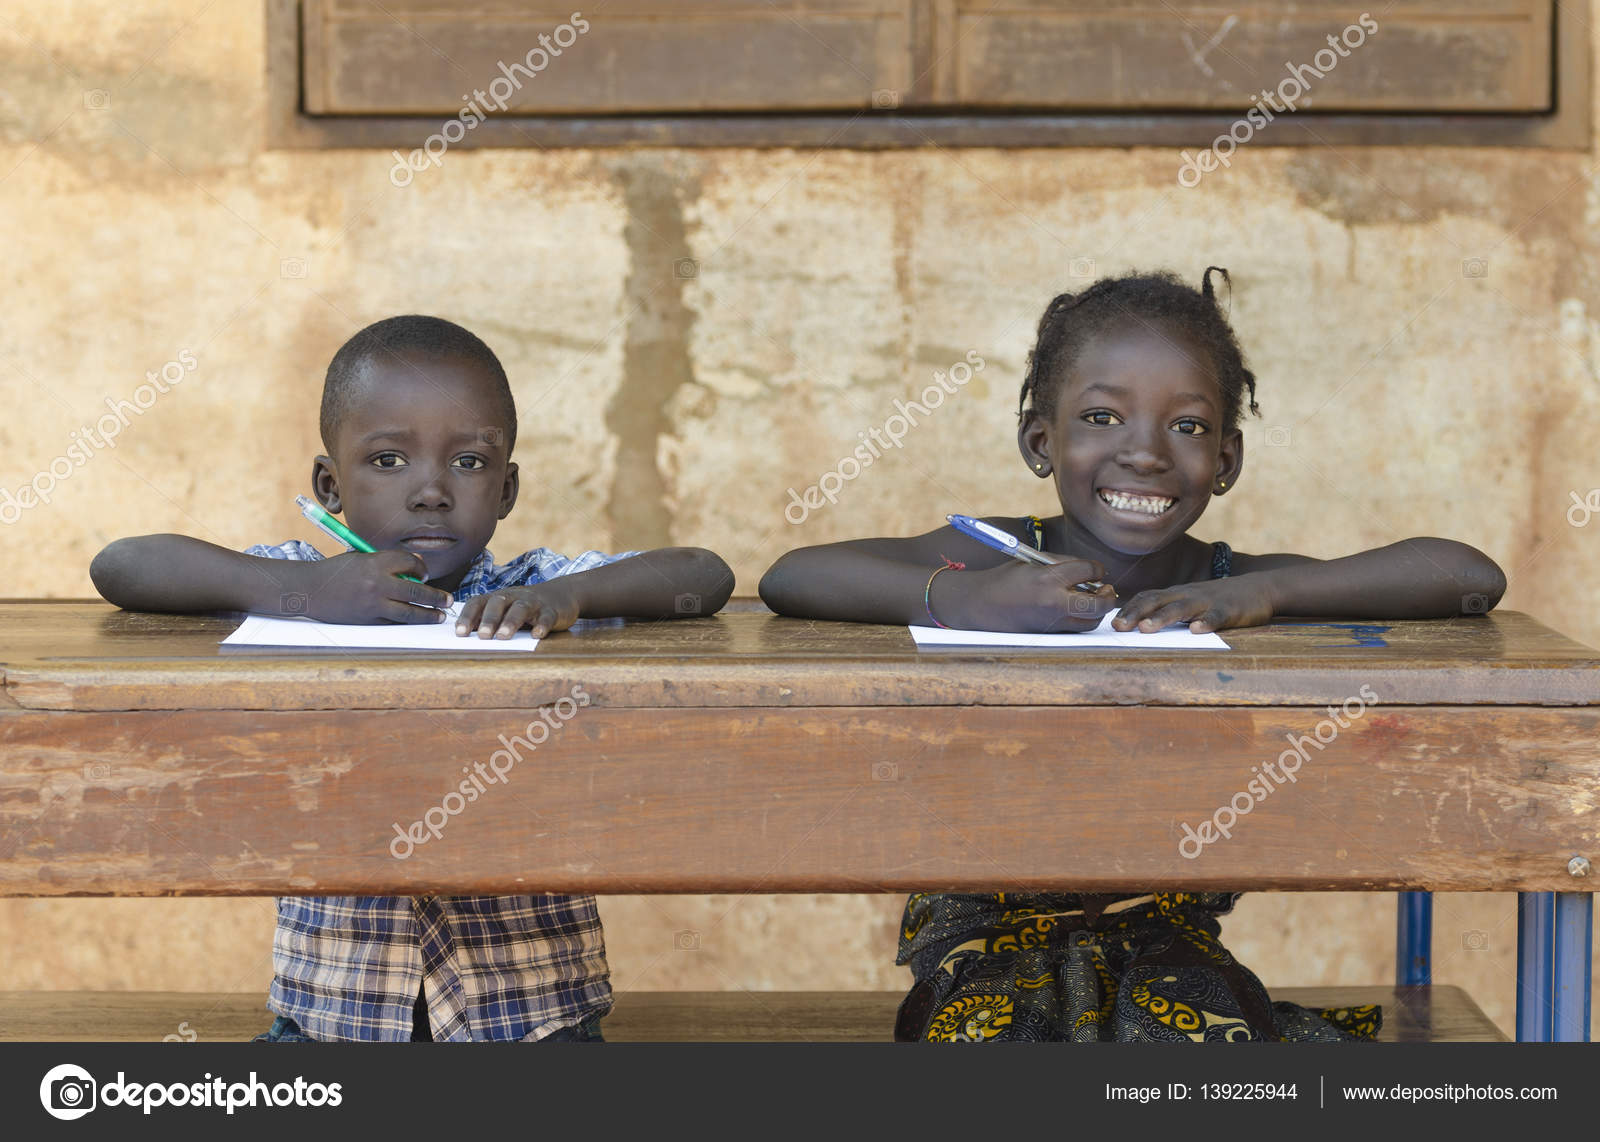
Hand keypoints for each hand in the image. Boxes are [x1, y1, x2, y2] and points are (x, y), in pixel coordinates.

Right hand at [296, 550, 451, 623]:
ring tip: (440, 615)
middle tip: (449, 600)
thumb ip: (386, 562)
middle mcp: (377, 582)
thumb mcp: (361, 559)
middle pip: (416, 589)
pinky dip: (407, 622)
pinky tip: (417, 622)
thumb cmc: (336, 571)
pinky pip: (394, 622)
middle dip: (436, 596)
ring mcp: (373, 603)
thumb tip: (415, 569)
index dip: (421, 568)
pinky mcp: (367, 619)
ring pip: (409, 611)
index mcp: (375, 561)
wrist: (309, 589)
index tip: (425, 575)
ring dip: (428, 614)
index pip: (410, 563)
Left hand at [455, 580, 583, 638]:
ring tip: (503, 637)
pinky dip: (542, 625)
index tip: (460, 633)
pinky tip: (537, 635)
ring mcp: (533, 603)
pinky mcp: (552, 611)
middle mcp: (513, 597)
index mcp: (498, 598)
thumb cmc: (524, 608)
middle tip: (483, 636)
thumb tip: (465, 639)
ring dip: (511, 622)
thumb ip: (487, 621)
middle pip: (498, 603)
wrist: (561, 594)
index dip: (468, 616)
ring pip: (520, 609)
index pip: (478, 603)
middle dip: (489, 619)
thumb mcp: (505, 610)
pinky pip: (546, 617)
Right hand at [939, 559, 1117, 632]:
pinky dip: (1082, 619)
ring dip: (1097, 610)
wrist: (980, 605)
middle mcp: (1054, 602)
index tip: (1096, 570)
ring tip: (1092, 600)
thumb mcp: (1033, 563)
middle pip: (1099, 603)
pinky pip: (1076, 629)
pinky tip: (1076, 610)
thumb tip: (1091, 571)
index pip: (1089, 570)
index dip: (1098, 568)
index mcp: (1049, 578)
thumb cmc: (1006, 579)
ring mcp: (1053, 622)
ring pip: (1092, 621)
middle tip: (1106, 588)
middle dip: (1108, 595)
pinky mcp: (1049, 634)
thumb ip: (1063, 564)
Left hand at [1111, 574, 1274, 633]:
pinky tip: (1196, 631)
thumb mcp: (1190, 601)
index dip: (1129, 609)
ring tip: (1146, 629)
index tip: (1110, 624)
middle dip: (1136, 614)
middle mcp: (1188, 595)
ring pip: (1182, 608)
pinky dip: (1206, 623)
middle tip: (1117, 628)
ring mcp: (1208, 601)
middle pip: (1158, 601)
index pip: (1147, 597)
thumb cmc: (1218, 599)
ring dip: (1163, 618)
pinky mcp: (1229, 610)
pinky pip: (1216, 617)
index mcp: (1177, 594)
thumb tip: (1137, 625)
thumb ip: (1168, 609)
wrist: (1260, 588)